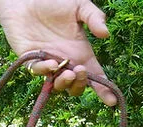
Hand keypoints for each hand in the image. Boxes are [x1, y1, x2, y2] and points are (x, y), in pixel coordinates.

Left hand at [0, 0, 115, 105]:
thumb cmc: (54, 2)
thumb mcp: (79, 6)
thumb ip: (94, 17)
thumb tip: (105, 34)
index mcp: (80, 52)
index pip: (95, 75)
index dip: (103, 90)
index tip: (111, 101)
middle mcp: (65, 61)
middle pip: (76, 86)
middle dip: (80, 84)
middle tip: (80, 71)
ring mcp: (48, 62)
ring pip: (57, 85)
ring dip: (64, 83)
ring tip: (69, 72)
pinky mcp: (30, 59)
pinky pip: (37, 72)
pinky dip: (45, 71)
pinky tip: (52, 64)